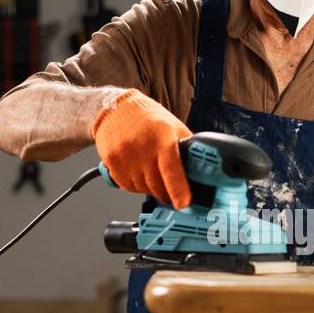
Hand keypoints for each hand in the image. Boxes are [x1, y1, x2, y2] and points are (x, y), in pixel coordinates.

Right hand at [91, 89, 191, 207]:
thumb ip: (186, 150)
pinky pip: (128, 187)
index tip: (183, 204)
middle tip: (172, 190)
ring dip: (151, 188)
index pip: (171, 169)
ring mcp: (125, 156)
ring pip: (143, 189)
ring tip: (151, 170)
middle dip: (168, 193)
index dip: (178, 190)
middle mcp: (142, 148)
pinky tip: (138, 170)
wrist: (117, 108)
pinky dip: (135, 185)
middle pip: (158, 186)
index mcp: (162, 138)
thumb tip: (201, 172)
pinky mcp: (112, 162)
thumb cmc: (148, 119)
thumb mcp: (173, 127)